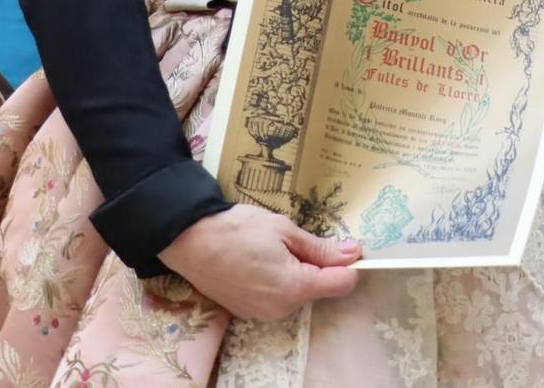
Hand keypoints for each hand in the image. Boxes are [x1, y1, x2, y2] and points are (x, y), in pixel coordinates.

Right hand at [157, 204, 360, 320]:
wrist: (189, 241)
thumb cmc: (238, 230)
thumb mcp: (285, 230)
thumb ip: (321, 248)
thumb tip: (354, 254)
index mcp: (295, 288)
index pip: (342, 284)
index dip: (349, 263)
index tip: (346, 244)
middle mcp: (281, 309)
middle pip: (319, 288)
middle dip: (317, 265)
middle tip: (293, 240)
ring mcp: (263, 313)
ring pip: (298, 292)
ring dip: (296, 272)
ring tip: (271, 249)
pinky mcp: (248, 311)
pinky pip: (277, 297)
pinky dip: (278, 280)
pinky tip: (259, 261)